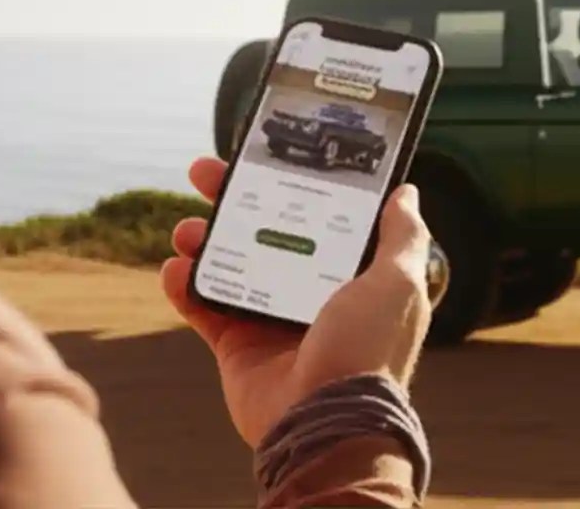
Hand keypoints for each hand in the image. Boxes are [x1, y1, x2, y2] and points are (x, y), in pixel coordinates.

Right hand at [160, 157, 433, 446]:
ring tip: (187, 228)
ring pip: (229, 263)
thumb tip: (405, 192)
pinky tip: (175, 268)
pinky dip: (184, 286)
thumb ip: (402, 236)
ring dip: (203, 239)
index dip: (291, 185)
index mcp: (350, 275)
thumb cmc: (369, 351)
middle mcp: (309, 292)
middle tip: (204, 173)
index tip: (266, 157)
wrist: (326, 421)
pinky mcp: (237, 346)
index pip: (316, 217)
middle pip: (264, 230)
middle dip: (233, 199)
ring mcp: (270, 319)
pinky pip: (203, 308)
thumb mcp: (398, 282)